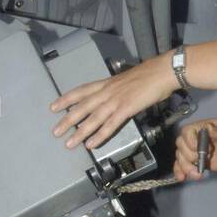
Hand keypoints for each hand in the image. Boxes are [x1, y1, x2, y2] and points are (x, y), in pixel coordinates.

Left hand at [50, 56, 174, 150]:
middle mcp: (107, 91)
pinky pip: (110, 125)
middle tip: (56, 131)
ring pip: (93, 118)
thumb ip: (118, 90)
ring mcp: (116, 100)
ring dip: (79, 132)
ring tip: (69, 143)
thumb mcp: (127, 81)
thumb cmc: (150, 75)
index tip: (53, 106)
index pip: (81, 91)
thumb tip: (116, 98)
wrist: (163, 71)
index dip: (66, 99)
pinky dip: (99, 135)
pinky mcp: (126, 109)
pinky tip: (91, 144)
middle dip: (67, 120)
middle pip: (82, 107)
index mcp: (107, 83)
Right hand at [174, 119, 216, 179]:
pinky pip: (185, 164)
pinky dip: (180, 170)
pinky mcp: (201, 162)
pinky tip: (182, 177)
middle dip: (187, 156)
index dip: (190, 141)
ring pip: (181, 155)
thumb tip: (209, 130)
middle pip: (181, 144)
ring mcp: (200, 151)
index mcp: (208, 127)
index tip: (201, 150)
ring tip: (196, 175)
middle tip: (200, 163)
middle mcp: (200, 138)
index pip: (188, 131)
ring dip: (184, 166)